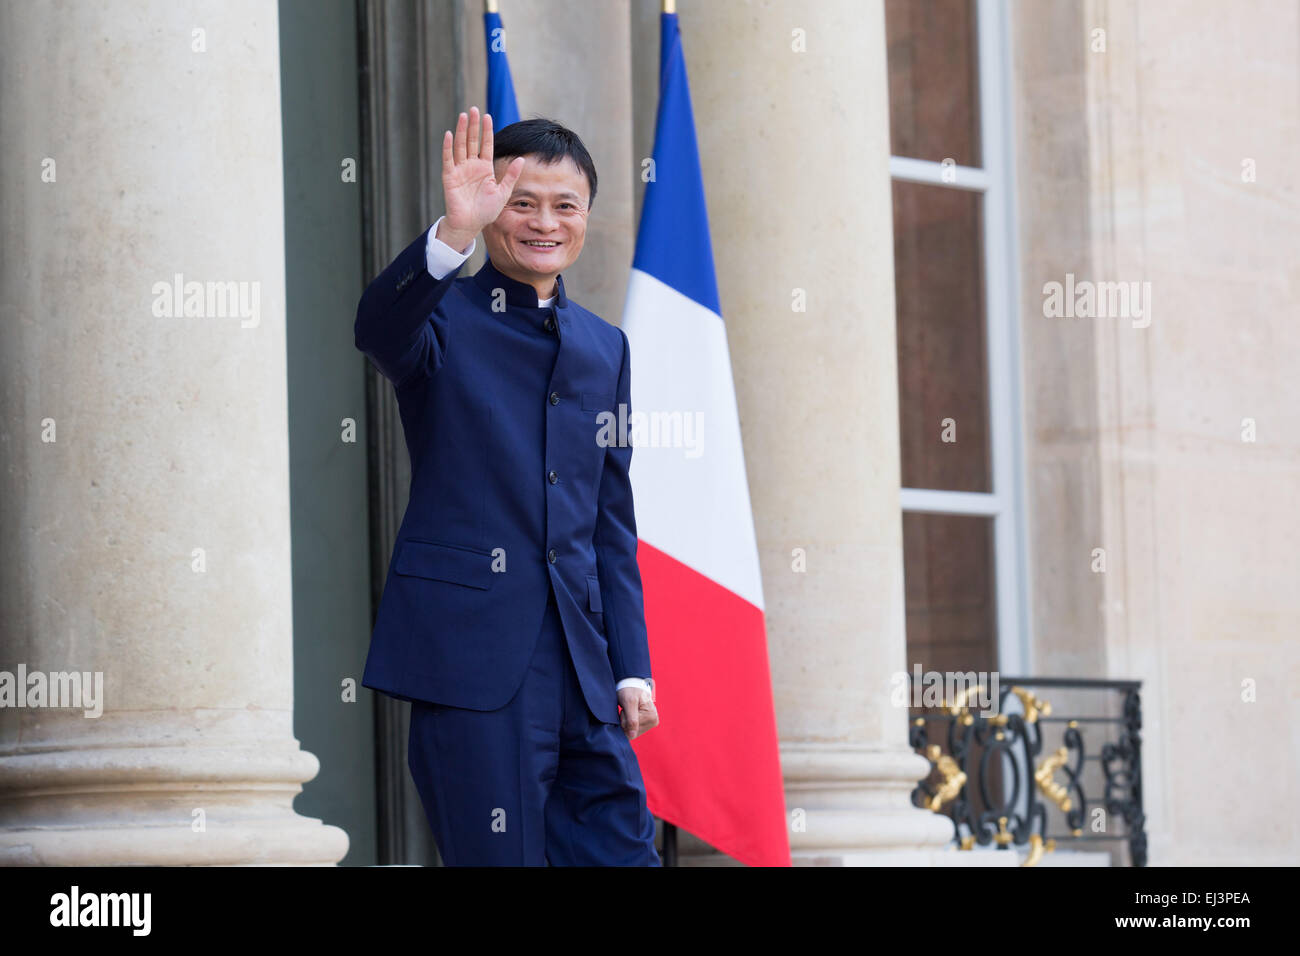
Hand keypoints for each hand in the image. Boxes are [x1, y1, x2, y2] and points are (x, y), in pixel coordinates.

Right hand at [437, 106, 524, 251]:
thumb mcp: (503, 192)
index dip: (486, 131)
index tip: (487, 116)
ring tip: (463, 116)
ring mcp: (460, 170)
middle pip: (471, 141)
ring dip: (461, 131)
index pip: (486, 145)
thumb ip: (511, 176)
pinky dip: (448, 147)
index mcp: (484, 168)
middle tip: (473, 109)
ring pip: (460, 146)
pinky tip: (449, 134)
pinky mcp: (450, 176)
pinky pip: (448, 159)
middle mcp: (471, 166)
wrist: (470, 224)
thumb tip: (522, 160)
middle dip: (472, 126)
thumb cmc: (486, 211)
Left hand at [618, 685, 658, 740]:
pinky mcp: (646, 724)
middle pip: (633, 732)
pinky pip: (633, 730)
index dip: (624, 720)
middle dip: (625, 721)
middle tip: (627, 708)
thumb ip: (631, 719)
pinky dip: (628, 722)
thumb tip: (632, 735)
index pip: (632, 730)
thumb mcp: (629, 703)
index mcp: (652, 717)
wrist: (631, 686)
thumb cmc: (630, 691)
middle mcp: (654, 721)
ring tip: (629, 709)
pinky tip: (630, 713)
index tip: (626, 708)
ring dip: (626, 721)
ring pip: (632, 732)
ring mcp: (650, 723)